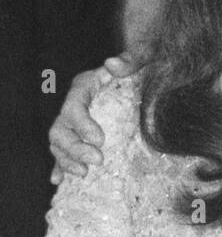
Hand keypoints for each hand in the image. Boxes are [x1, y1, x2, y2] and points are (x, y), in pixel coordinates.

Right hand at [49, 54, 136, 183]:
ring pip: (59, 142)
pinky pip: (64, 151)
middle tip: (98, 160)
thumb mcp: (145, 56)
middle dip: (75, 147)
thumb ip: (131, 59)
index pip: (74, 105)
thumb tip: (112, 63)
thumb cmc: (146, 63)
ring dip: (67, 159)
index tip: (100, 139)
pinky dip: (60, 165)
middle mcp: (75, 104)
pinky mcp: (81, 135)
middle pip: (61, 128)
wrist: (148, 74)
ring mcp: (75, 121)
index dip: (82, 124)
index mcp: (86, 85)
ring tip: (83, 173)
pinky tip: (59, 180)